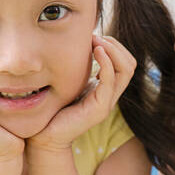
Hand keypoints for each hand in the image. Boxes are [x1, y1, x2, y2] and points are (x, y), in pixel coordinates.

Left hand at [26, 35, 135, 153]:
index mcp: (105, 89)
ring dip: (112, 50)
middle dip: (115, 45)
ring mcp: (107, 103)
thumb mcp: (68, 83)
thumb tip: (78, 44)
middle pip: (130, 64)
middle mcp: (110, 96)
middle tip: (95, 37)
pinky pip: (110, 81)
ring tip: (96, 42)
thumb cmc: (52, 108)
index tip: (94, 37)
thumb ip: (78, 69)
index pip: (125, 63)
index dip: (114, 46)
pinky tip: (95, 51)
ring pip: (125, 70)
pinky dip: (106, 62)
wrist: (44, 136)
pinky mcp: (99, 109)